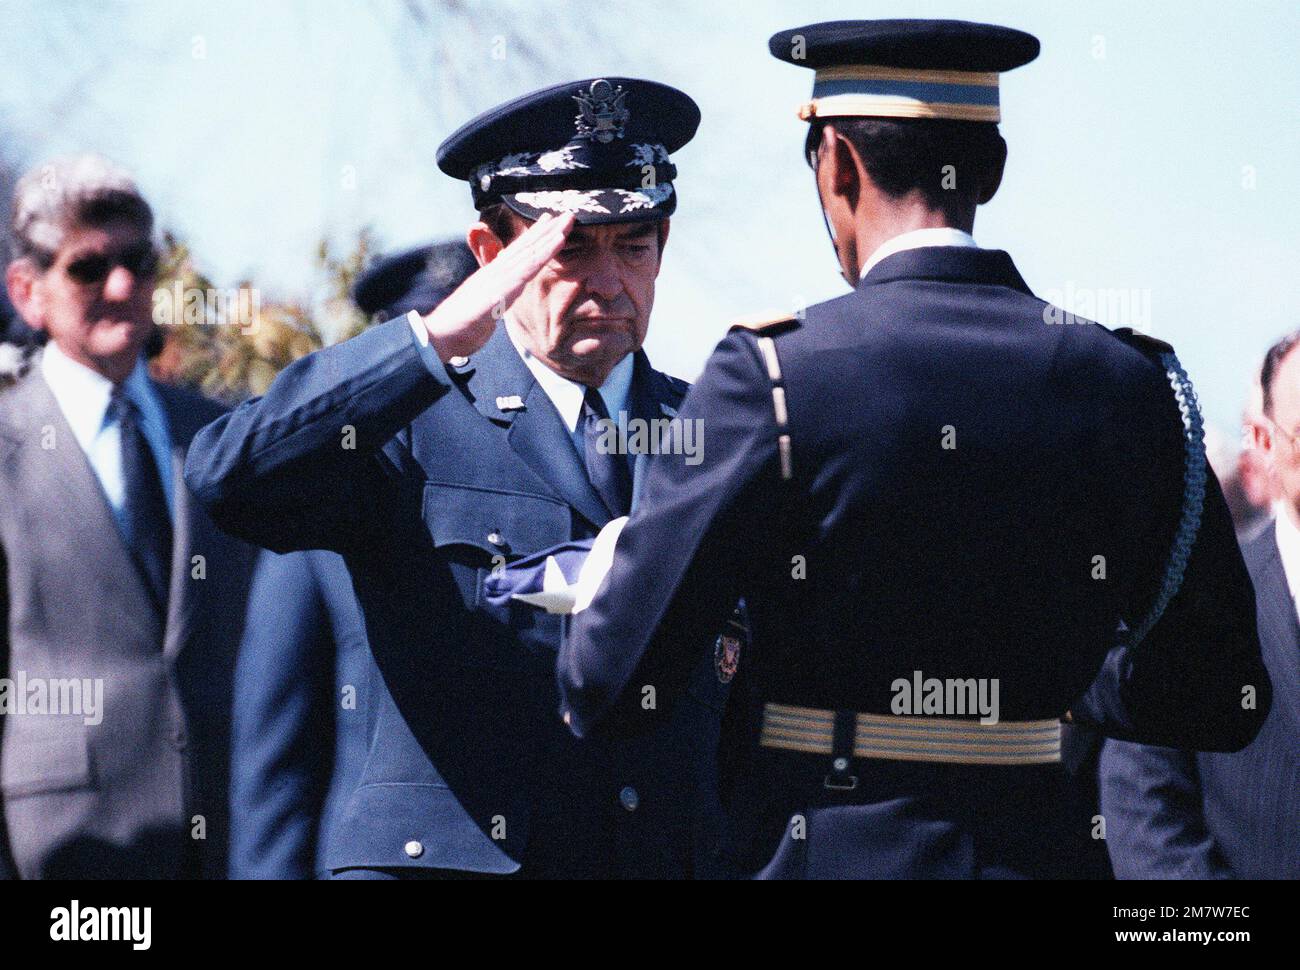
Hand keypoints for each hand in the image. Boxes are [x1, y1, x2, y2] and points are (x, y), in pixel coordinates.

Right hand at [419, 212, 574, 360]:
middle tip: (568, 214)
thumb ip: (494, 296)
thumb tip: (502, 294)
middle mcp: (495, 272)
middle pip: (526, 247)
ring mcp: (497, 278)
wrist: (441, 336)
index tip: (550, 222)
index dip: (534, 236)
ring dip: (550, 236)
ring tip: (568, 221)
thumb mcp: (483, 307)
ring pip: (529, 253)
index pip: (517, 252)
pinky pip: (527, 269)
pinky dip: (544, 254)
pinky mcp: (500, 290)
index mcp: (492, 275)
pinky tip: (558, 242)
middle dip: (547, 230)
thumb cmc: (461, 325)